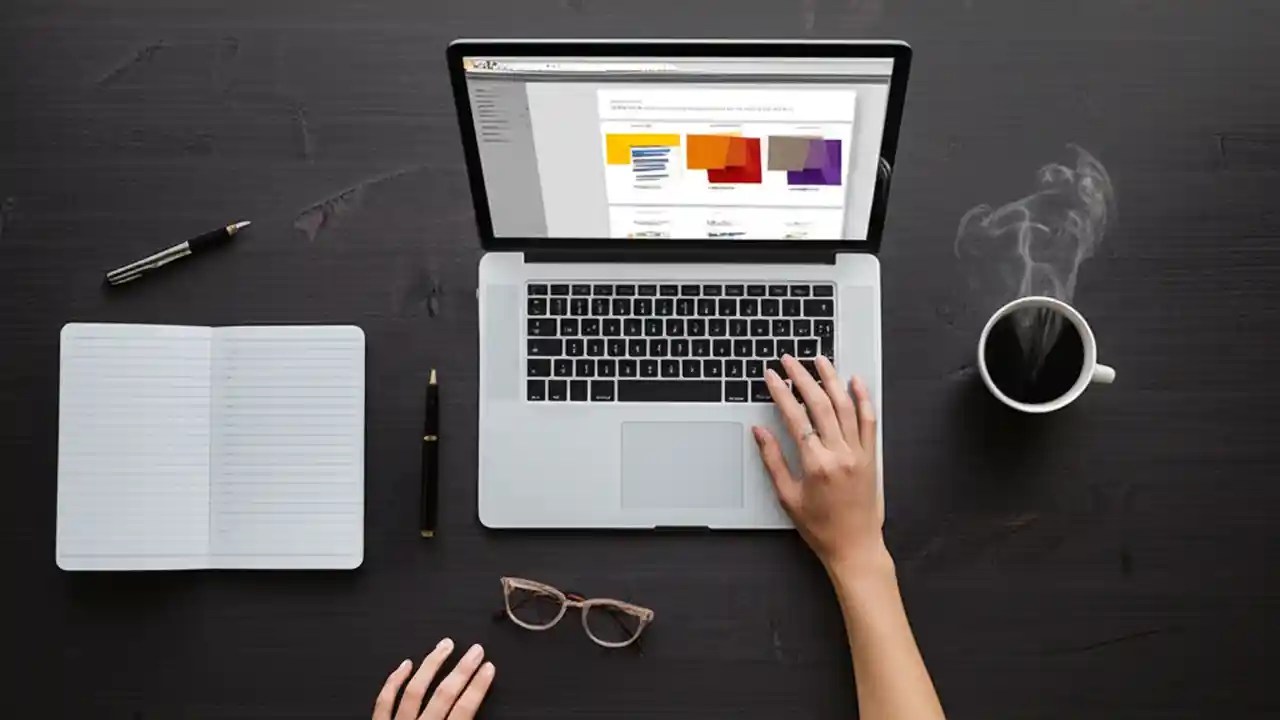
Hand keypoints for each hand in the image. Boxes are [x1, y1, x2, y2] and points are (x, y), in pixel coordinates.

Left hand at [373, 639, 495, 719]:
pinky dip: (394, 682)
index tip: (488, 668)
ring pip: (415, 691)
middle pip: (443, 695)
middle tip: (475, 650)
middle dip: (462, 670)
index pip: (464, 710)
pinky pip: (383, 702)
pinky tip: (405, 664)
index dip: (478, 687)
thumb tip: (474, 710)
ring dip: (431, 665)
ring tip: (445, 646)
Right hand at [752, 355, 888, 574]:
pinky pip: (869, 420)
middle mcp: (839, 454)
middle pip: (820, 404)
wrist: (855, 546)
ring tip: (820, 360)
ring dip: (831, 379)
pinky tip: (855, 381)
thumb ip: (773, 460)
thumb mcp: (787, 497)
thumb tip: (760, 432)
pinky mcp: (871, 456)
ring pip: (845, 406)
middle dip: (802, 377)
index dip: (780, 393)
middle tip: (790, 360)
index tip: (772, 377)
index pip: (795, 417)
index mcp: (816, 464)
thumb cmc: (820, 527)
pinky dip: (863, 398)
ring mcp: (858, 453)